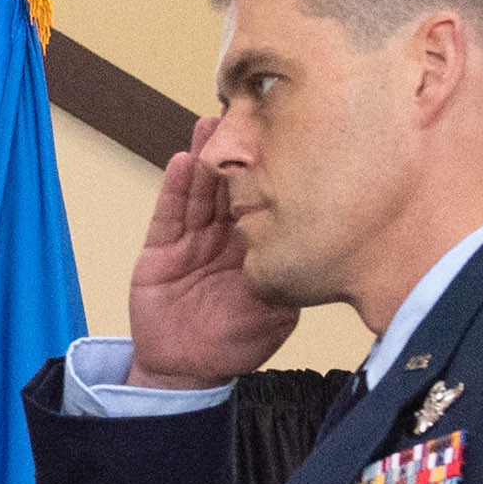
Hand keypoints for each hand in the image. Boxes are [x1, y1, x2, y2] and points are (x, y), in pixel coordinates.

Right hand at [127, 120, 296, 385]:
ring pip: (200, 192)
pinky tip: (183, 162)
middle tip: (247, 113)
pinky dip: (175, 190)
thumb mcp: (278, 314)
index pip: (264, 199)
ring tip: (213, 124)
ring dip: (205, 158)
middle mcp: (223, 237)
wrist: (186, 371)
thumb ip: (292, 281)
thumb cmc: (234, 345)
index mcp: (255, 246)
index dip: (272, 170)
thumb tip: (322, 250)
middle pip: (230, 185)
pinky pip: (168, 216)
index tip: (287, 136)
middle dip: (236, 151)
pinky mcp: (161, 252)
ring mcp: (191, 242)